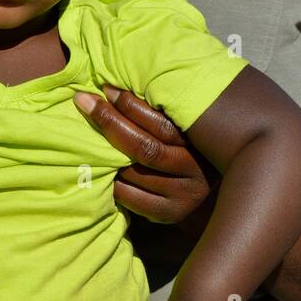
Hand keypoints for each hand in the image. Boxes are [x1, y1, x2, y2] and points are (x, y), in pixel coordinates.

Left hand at [73, 86, 218, 226]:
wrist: (215, 186)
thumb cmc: (191, 143)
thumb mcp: (184, 123)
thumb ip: (161, 109)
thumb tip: (117, 86)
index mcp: (202, 142)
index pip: (160, 123)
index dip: (130, 104)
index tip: (106, 88)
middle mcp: (196, 170)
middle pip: (145, 148)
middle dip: (111, 122)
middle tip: (85, 103)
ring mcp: (184, 196)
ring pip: (135, 174)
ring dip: (109, 156)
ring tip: (88, 136)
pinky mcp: (170, 214)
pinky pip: (131, 198)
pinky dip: (114, 183)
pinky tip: (103, 169)